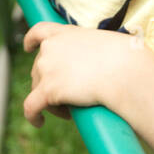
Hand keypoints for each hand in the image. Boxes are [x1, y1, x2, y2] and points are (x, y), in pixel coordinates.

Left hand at [21, 22, 145, 127]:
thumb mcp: (104, 44)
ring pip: (37, 89)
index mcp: (64, 33)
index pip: (39, 32)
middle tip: (70, 97)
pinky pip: (31, 106)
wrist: (122, 70)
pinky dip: (33, 116)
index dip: (31, 40)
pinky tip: (39, 122)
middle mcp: (50, 47)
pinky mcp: (47, 90)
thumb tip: (97, 68)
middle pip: (39, 68)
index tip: (29, 48)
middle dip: (50, 83)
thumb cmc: (124, 58)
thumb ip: (92, 50)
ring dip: (50, 101)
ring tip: (69, 111)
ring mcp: (46, 68)